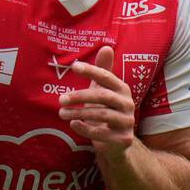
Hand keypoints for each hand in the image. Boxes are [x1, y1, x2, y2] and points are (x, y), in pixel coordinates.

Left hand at [57, 46, 134, 161]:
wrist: (117, 143)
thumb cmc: (106, 112)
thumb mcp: (103, 91)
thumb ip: (103, 71)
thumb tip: (106, 47)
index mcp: (122, 89)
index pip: (107, 77)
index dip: (91, 71)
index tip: (73, 66)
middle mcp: (128, 104)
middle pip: (103, 97)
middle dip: (80, 96)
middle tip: (61, 99)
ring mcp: (127, 122)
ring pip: (102, 116)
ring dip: (79, 113)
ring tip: (62, 113)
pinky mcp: (123, 139)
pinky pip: (101, 133)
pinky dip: (85, 129)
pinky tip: (73, 124)